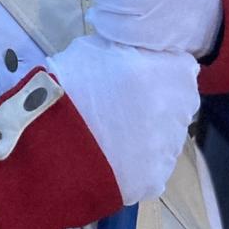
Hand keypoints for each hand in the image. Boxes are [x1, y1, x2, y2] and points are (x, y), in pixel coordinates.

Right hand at [46, 34, 198, 204]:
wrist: (47, 143)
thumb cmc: (68, 87)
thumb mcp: (96, 50)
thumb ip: (126, 52)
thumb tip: (132, 55)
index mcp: (173, 72)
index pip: (181, 70)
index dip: (158, 74)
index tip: (138, 80)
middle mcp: (181, 109)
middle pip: (177, 105)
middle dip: (156, 105)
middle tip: (121, 110)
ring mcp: (170, 146)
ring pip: (166, 138)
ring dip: (148, 136)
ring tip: (111, 137)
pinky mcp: (155, 178)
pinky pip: (152, 168)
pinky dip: (136, 165)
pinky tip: (111, 160)